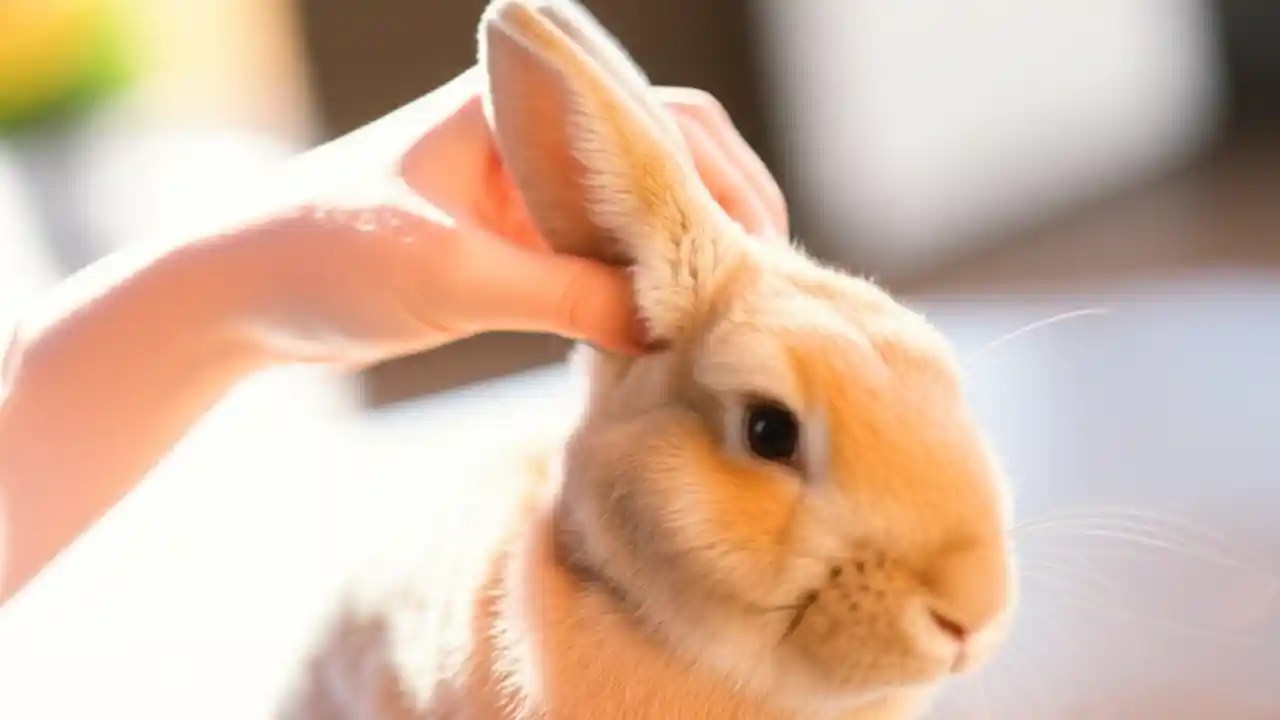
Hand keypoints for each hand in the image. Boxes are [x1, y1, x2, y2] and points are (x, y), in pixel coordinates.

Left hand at [221, 68, 786, 365]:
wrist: (240, 292)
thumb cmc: (324, 254)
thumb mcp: (449, 275)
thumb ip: (562, 294)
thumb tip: (666, 325)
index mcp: (513, 104)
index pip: (654, 121)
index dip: (718, 178)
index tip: (753, 250)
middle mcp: (529, 135)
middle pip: (662, 157)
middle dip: (718, 213)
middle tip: (761, 286)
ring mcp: (523, 189)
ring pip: (634, 211)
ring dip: (681, 255)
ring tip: (728, 311)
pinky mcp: (512, 242)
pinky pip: (598, 256)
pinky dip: (636, 287)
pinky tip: (664, 328)